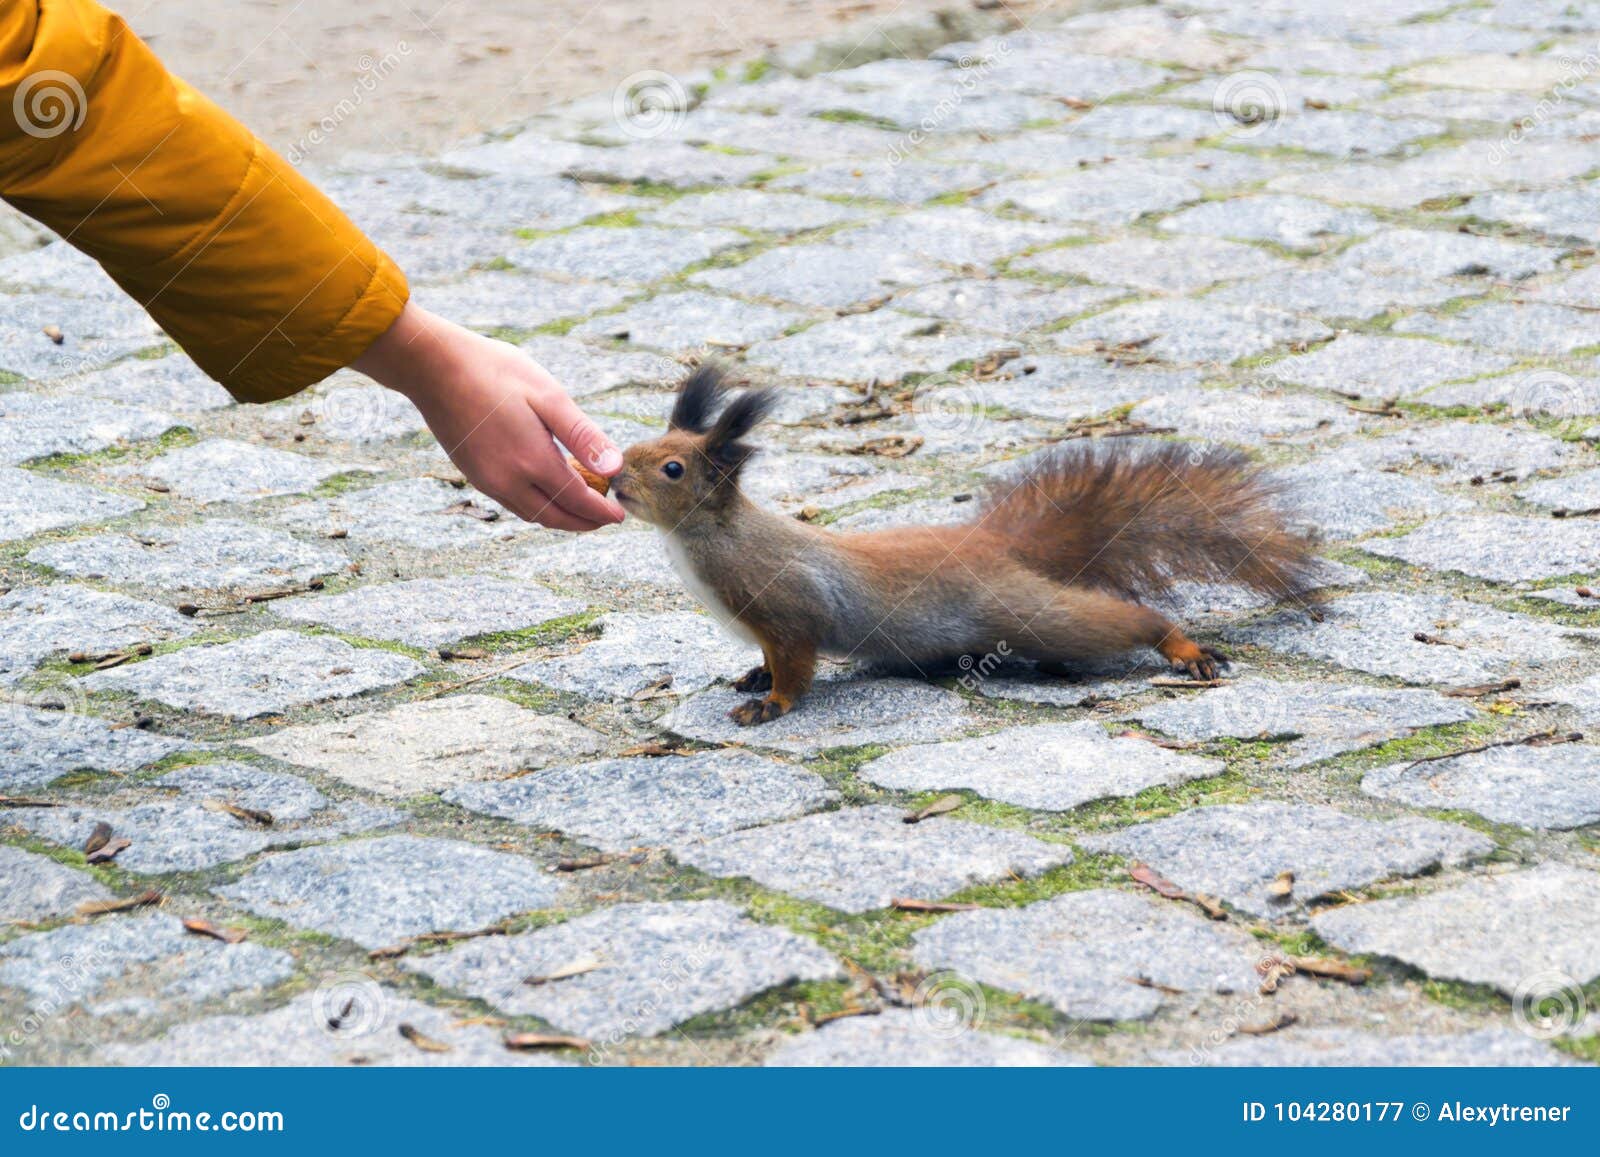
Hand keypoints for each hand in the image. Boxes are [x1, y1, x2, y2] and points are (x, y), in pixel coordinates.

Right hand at [353, 303, 624, 530]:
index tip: (619, 515)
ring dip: (560, 518)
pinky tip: (546, 492)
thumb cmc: (494, 372)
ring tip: (581, 511)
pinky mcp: (473, 474)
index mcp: (533, 462)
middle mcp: (508, 481)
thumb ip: (583, 436)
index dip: (601, 511)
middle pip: (555, 517)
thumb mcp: (549, 397)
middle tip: (605, 519)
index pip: (577, 500)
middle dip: (584, 522)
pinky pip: (513, 503)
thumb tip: (614, 467)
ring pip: (532, 514)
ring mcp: (487, 480)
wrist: (433, 366)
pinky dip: (537, 506)